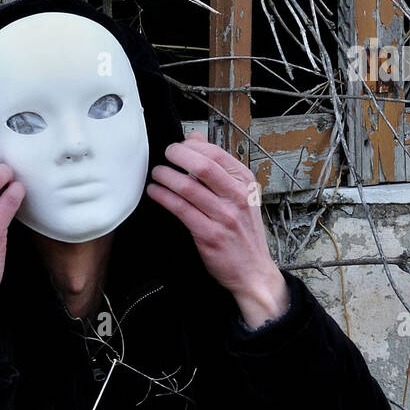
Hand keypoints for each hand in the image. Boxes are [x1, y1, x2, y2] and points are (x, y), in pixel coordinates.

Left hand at [147, 131, 289, 329]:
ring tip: (156, 174)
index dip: (191, 146)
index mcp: (244, 183)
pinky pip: (181, 209)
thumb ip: (217, 166)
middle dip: (177, 155)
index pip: (216, 153)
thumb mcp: (239, 194)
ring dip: (165, 176)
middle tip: (165, 155)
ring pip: (188, 187)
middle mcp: (237, 197)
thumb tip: (194, 137)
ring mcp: (224, 217)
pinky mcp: (209, 235)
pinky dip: (164, 197)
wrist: (254, 272)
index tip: (178, 147)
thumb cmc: (243, 231)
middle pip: (202, 165)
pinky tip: (155, 192)